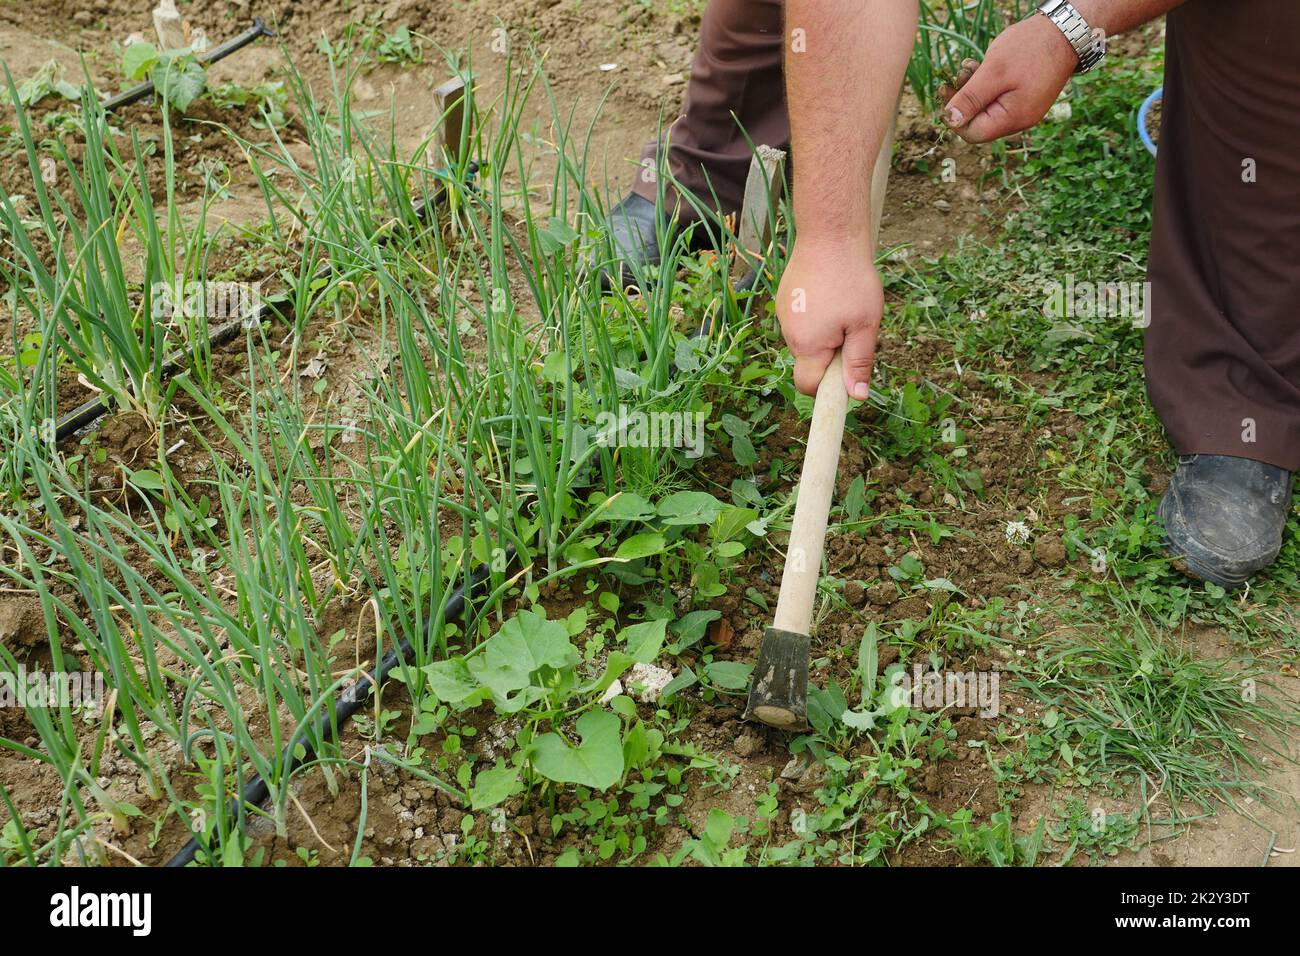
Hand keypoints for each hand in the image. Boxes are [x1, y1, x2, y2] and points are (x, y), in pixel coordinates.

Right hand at [776, 237, 882, 398]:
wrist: (829, 235)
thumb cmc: (851, 279)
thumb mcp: (865, 325)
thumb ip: (858, 362)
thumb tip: (856, 396)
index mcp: (808, 344)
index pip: (808, 385)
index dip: (826, 388)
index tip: (844, 377)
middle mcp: (789, 334)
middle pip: (809, 362)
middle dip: (830, 356)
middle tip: (853, 329)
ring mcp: (784, 315)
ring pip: (807, 340)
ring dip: (825, 334)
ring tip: (843, 306)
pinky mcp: (785, 299)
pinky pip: (802, 321)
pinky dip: (816, 317)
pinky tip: (831, 294)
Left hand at [938, 14, 1078, 143]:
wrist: (1065, 32)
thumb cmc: (1031, 48)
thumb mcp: (994, 71)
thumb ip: (971, 98)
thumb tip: (950, 120)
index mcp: (1013, 118)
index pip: (972, 134)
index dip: (955, 118)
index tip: (946, 92)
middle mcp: (1019, 120)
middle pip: (979, 122)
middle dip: (963, 99)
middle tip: (958, 73)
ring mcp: (1023, 110)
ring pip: (986, 109)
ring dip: (973, 88)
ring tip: (970, 65)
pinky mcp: (1024, 98)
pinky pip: (998, 99)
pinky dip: (986, 84)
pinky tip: (982, 67)